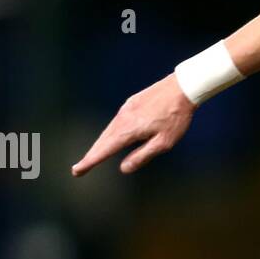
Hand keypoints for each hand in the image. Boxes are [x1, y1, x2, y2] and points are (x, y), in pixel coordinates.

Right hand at [71, 73, 194, 175]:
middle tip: (79, 169)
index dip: (90, 161)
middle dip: (91, 155)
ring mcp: (125, 109)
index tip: (77, 171)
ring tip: (93, 157)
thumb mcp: (164, 143)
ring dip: (100, 144)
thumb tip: (123, 169)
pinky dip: (109, 133)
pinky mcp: (131, 103)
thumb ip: (142, 156)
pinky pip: (116, 122)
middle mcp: (122, 118)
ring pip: (108, 130)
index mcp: (129, 130)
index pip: (104, 150)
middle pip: (102, 140)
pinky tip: (111, 138)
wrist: (182, 88)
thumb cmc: (176, 117)